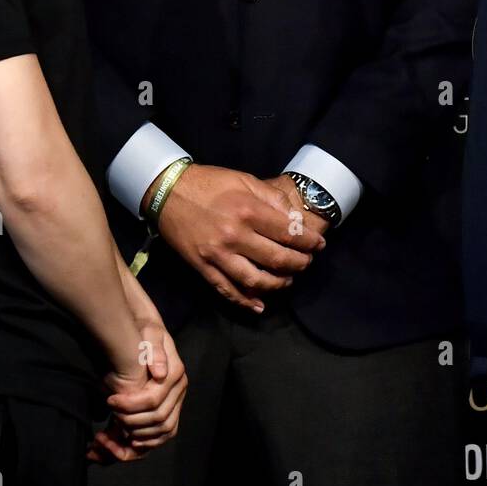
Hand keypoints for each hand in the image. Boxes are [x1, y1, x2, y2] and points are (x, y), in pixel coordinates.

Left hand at [88, 324, 187, 463]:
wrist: (147, 337)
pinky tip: (125, 442)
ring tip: (112, 432)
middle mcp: (179, 392)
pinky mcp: (169, 412)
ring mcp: (175, 403)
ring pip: (162, 432)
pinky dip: (144, 444)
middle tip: (110, 414)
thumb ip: (153, 351)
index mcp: (175, 375)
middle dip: (130, 421)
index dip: (131, 405)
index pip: (154, 400)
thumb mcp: (148, 334)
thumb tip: (159, 374)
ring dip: (137, 436)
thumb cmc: (145, 334)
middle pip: (159, 419)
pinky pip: (161, 436)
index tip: (110, 400)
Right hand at [152, 163, 324, 312]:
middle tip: (306, 262)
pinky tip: (259, 305)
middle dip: (298, 264)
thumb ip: (273, 198)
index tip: (318, 245)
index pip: (288, 233)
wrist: (168, 191)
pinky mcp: (203, 267)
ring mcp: (217, 255)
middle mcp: (234, 236)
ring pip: (255, 281)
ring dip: (277, 284)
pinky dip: (245, 301)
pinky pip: (227, 290)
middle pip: (277, 259)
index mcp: (248, 211)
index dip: (308, 242)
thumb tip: (295, 219)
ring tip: (288, 280)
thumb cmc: (209, 183)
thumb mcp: (245, 180)